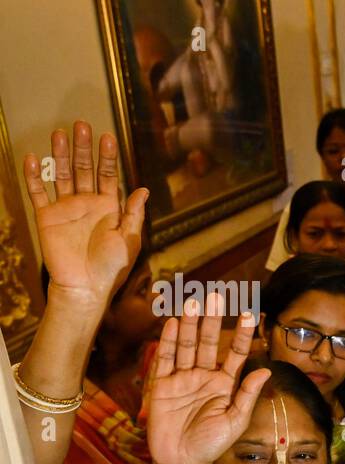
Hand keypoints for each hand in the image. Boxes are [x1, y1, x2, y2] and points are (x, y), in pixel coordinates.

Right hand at [22, 120, 147, 303]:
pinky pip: (38, 192)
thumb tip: (144, 190)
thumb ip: (133, 214)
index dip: (108, 157)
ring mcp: (66, 208)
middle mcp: (87, 203)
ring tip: (60, 133)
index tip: (108, 137)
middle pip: (84, 169)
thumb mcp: (129, 240)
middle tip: (82, 125)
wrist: (85, 287)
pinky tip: (32, 158)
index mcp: (109, 207)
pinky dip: (34, 176)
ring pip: (62, 174)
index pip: (108, 175)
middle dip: (84, 148)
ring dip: (61, 155)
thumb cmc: (111, 267)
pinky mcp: (47, 217)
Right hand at [148, 293, 267, 463]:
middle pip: (208, 342)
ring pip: (187, 345)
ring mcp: (183, 379)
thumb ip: (248, 394)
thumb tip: (266, 369)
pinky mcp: (163, 386)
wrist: (183, 461)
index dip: (242, 335)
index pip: (236, 354)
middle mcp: (204, 377)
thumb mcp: (236, 420)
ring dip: (190, 324)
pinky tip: (173, 323)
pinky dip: (169, 341)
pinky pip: (166, 359)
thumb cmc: (212, 444)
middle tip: (217, 296)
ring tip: (195, 301)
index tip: (250, 315)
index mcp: (225, 384)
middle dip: (212, 320)